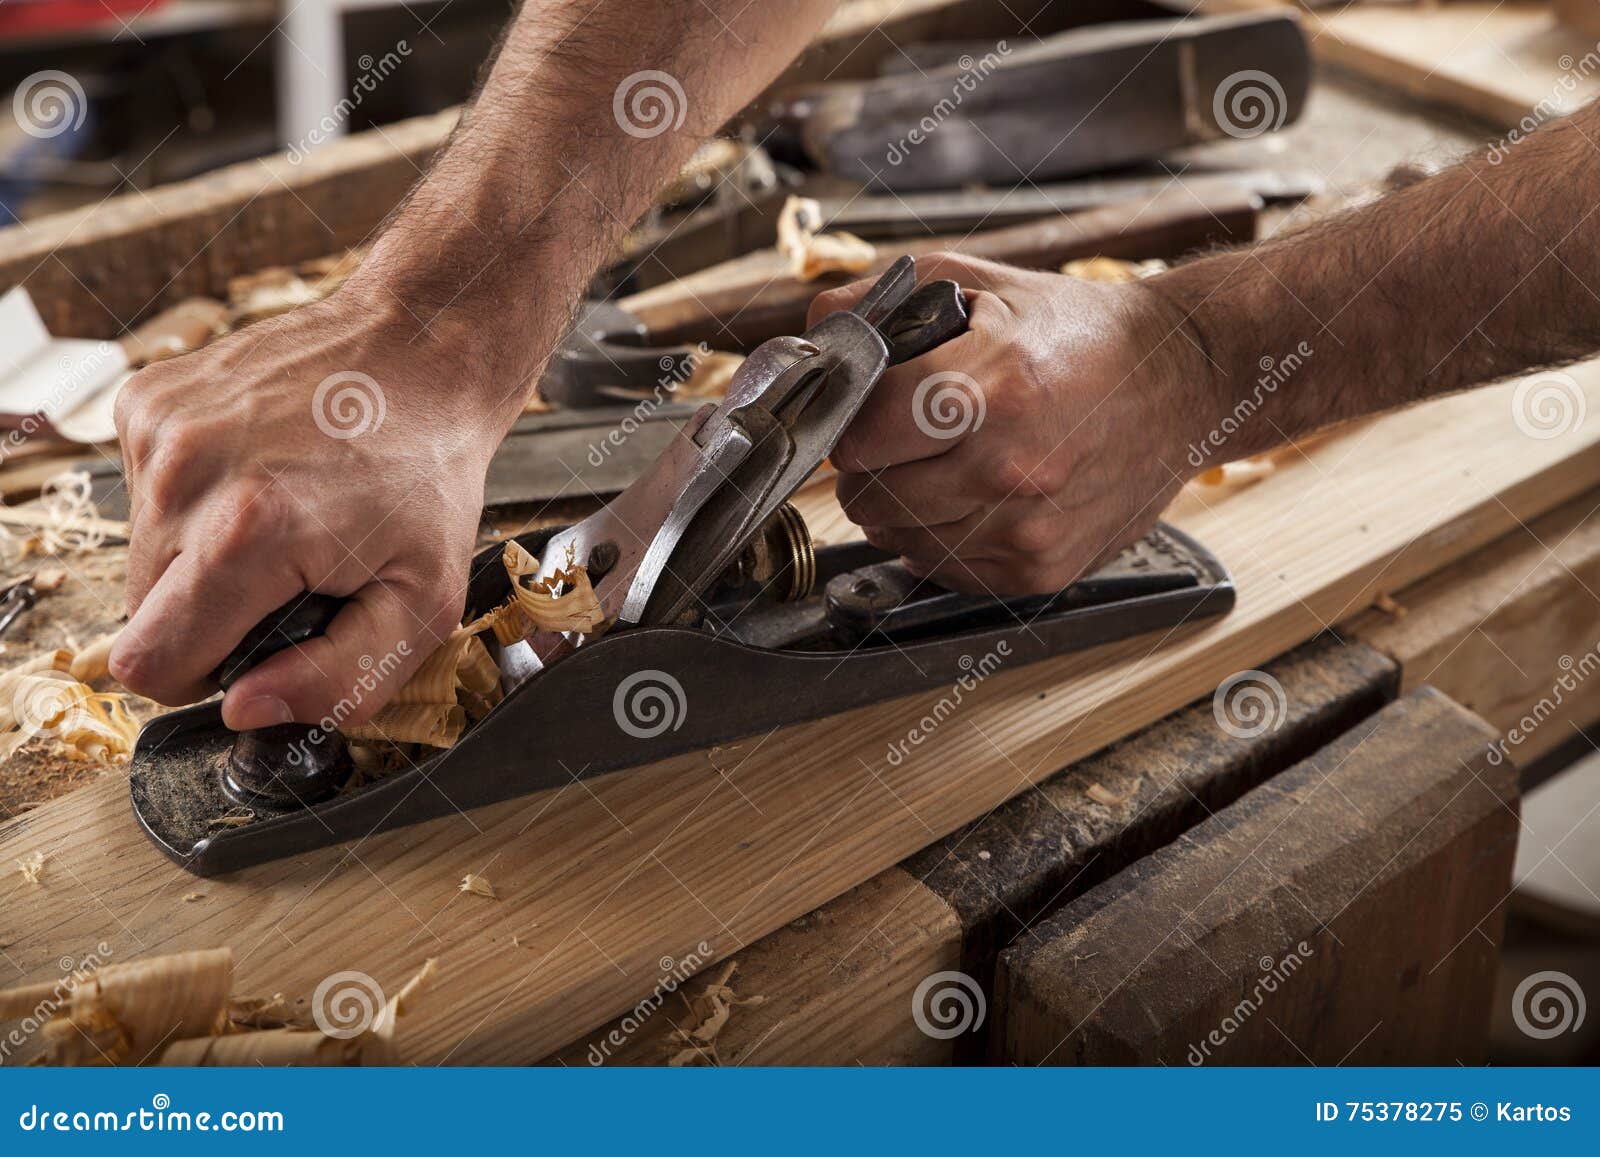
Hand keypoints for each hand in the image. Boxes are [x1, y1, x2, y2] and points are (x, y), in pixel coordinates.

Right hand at [108, 291, 514, 730]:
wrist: (420, 350)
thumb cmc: (429, 475)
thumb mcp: (424, 602)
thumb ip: (340, 679)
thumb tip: (247, 710)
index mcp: (246, 534)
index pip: (151, 663)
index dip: (202, 678)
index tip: (255, 649)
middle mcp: (185, 476)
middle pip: (143, 613)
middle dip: (210, 616)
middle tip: (290, 575)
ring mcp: (158, 430)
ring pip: (142, 554)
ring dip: (201, 556)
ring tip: (281, 517)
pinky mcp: (147, 400)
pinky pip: (144, 494)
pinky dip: (193, 501)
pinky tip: (258, 472)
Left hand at [807, 252, 1218, 594]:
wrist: (1180, 381)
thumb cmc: (1076, 332)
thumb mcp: (976, 285)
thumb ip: (877, 304)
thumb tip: (811, 339)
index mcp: (990, 386)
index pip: (859, 434)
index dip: (851, 422)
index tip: (865, 412)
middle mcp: (1010, 466)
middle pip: (869, 495)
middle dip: (870, 466)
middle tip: (903, 438)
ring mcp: (1028, 527)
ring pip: (899, 538)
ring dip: (902, 505)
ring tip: (944, 463)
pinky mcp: (1040, 570)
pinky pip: (944, 569)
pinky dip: (941, 538)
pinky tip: (974, 497)